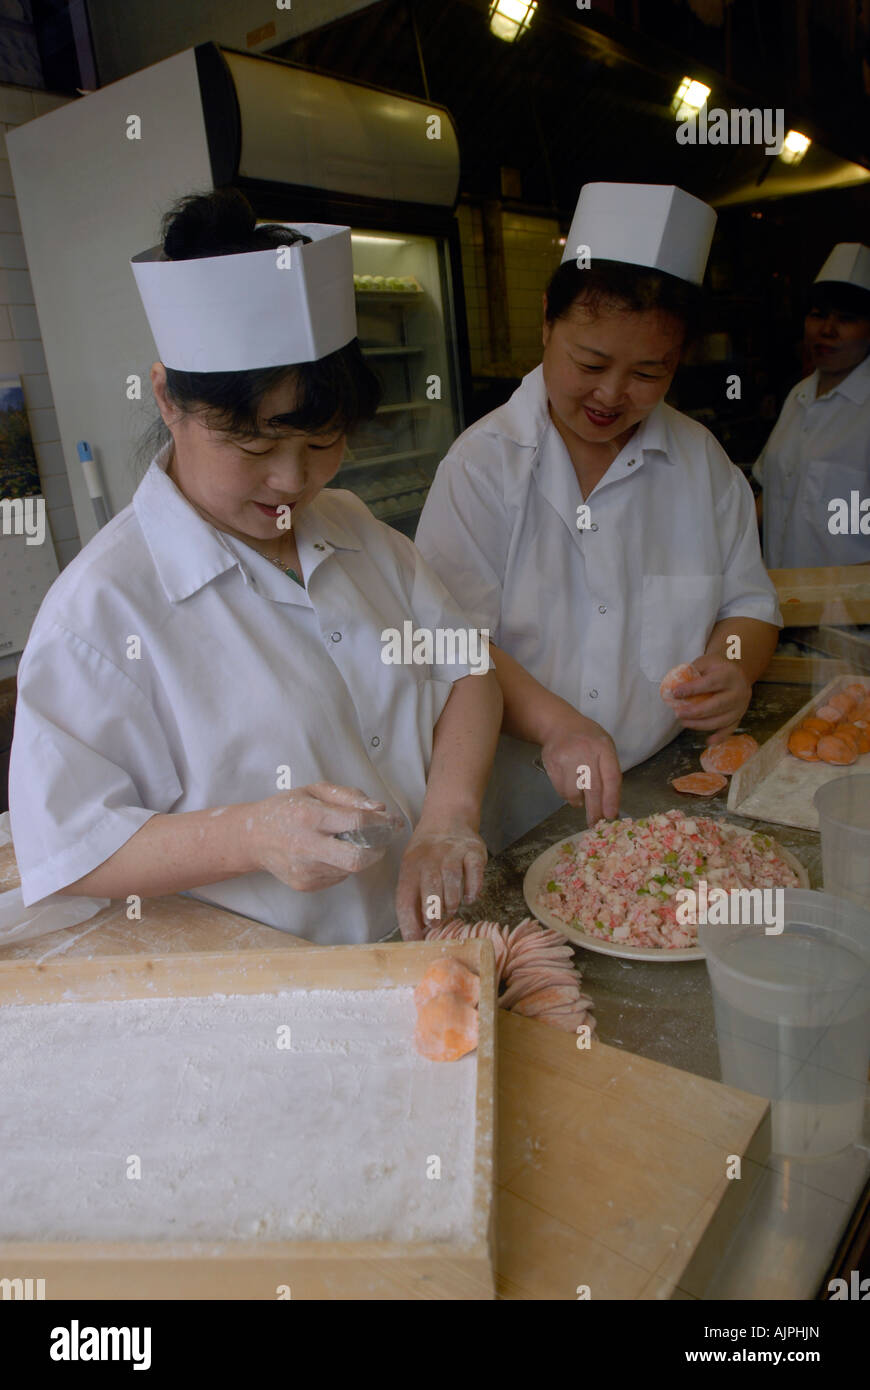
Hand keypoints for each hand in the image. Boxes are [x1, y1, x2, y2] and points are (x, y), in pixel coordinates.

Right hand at [250, 782, 394, 890]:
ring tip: (345, 841)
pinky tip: (328, 853)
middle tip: (379, 840)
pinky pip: (338, 877)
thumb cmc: (287, 809)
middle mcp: (307, 847)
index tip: (391, 821)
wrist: (253, 838)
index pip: (356, 823)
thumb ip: (350, 796)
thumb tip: (380, 810)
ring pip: (350, 869)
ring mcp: (306, 870)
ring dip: (358, 855)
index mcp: (310, 817)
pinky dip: (342, 865)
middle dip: (377, 850)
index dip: (381, 823)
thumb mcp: (315, 790)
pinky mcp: (305, 885)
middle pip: (357, 859)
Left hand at [396, 815, 487, 940]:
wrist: (448, 818)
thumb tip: (416, 934)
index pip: (405, 898)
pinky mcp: (474, 852)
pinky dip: (473, 889)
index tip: (415, 941)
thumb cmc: (427, 853)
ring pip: (452, 882)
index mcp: (410, 867)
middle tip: (435, 923)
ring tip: (451, 909)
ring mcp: (453, 853)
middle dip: (432, 911)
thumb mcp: (413, 869)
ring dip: (452, 902)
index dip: (409, 923)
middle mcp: (430, 858)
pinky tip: (469, 897)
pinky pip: (475, 873)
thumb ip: (413, 898)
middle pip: (430, 889)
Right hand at [540, 716, 621, 825]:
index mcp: (603, 747)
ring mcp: (566, 757)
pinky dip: (566, 794)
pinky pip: (560, 789)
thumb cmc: (588, 740)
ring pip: (573, 792)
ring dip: (578, 802)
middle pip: (592, 788)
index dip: (611, 799)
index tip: (611, 816)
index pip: (611, 777)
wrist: (560, 724)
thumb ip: (609, 773)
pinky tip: (570, 786)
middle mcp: (585, 751)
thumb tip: (611, 807)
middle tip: (595, 823)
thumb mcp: (605, 748)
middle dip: (595, 810)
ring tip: (580, 798)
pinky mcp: (551, 763)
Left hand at [668, 654, 751, 743]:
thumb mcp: (706, 662)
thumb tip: (673, 686)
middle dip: (695, 711)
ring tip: (684, 722)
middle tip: (678, 713)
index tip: (675, 693)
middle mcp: (738, 692)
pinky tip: (709, 742)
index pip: (710, 683)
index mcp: (729, 675)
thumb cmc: (716, 667)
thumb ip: (692, 672)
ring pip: (722, 720)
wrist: (738, 672)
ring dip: (701, 724)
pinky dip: (720, 737)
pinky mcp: (739, 717)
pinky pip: (730, 729)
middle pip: (717, 705)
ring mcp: (740, 706)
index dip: (692, 689)